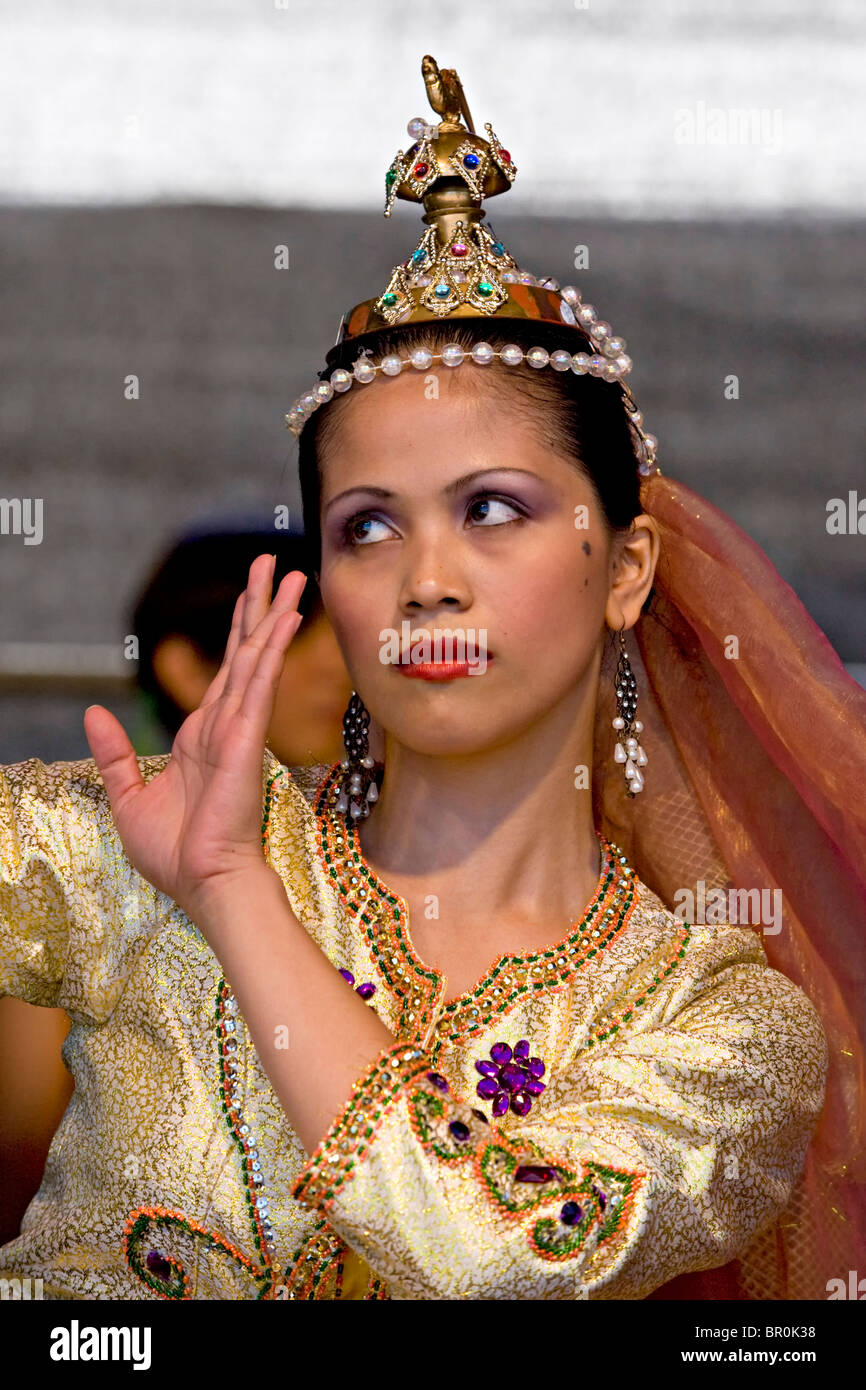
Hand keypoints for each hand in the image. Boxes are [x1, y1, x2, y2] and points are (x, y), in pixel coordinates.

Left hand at [84, 554, 306, 919]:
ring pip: (257, 658)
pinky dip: (269, 651)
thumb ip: (115, 754)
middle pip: (247, 651)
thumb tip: (94, 712)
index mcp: (202, 736)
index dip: (239, 629)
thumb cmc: (174, 852)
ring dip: (273, 614)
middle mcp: (226, 724)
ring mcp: (239, 729)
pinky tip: (282, 622)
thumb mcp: (128, 797)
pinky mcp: (245, 740)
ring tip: (293, 576)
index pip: (225, 670)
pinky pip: (258, 686)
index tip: (254, 594)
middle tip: (277, 563)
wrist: (202, 882)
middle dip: (261, 605)